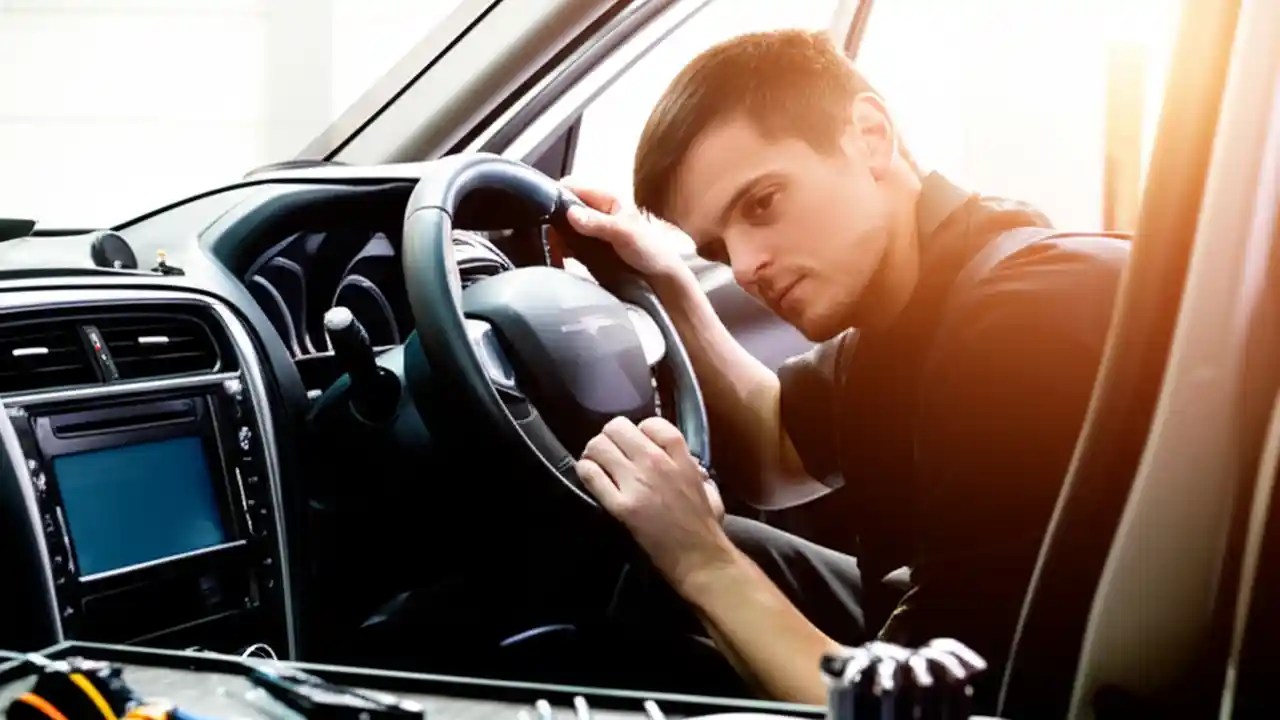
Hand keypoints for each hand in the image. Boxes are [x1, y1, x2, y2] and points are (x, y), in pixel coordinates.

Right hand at [552, 177, 691, 281]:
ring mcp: (593, 229)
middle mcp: (598, 210)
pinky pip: (569, 243)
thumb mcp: (625, 233)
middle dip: (553, 220)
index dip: (557, 195)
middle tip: (547, 238)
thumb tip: (570, 213)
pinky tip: (558, 259)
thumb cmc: (651, 252)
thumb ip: (598, 223)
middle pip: (564, 206)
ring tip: (551, 251)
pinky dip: (561, 249)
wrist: (661, 279)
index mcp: (607, 198)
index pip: (573, 186)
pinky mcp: (591, 246)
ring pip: (564, 226)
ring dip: (555, 237)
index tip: (544, 211)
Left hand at [576, 416, 733, 590]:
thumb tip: (679, 460)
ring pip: (598, 446)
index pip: (650, 422)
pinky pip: (590, 474)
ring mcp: (636, 483)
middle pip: (617, 427)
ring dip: (595, 452)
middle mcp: (655, 462)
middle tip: (611, 451)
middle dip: (611, 437)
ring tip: (598, 462)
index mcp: (679, 455)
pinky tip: (591, 476)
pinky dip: (586, 471)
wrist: (698, 556)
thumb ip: (690, 466)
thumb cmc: (704, 524)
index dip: (640, 431)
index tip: (638, 443)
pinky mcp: (619, 505)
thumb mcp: (707, 484)